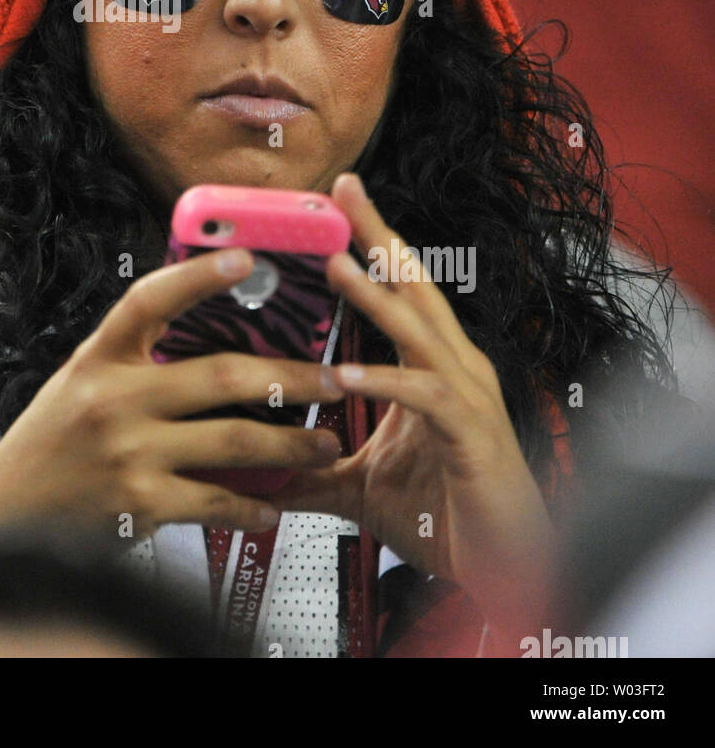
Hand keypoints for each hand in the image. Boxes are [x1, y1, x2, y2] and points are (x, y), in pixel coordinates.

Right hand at [0, 247, 342, 543]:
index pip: (150, 301)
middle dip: (290, 377)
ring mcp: (128, 453)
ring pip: (232, 439)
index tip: (246, 259)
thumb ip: (132, 361)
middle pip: (218, 374)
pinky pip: (214, 500)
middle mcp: (113, 399)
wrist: (1, 517)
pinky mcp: (138, 505)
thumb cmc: (49, 445)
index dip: (198, 276)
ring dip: (290, 444)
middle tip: (336, 379)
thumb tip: (205, 335)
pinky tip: (273, 507)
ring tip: (323, 444)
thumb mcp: (79, 384)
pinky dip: (251, 506)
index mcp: (98, 358)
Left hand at [271, 173, 555, 635]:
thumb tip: (261, 468)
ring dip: (377, 297)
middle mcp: (454, 368)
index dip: (371, 246)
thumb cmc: (449, 516)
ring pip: (420, 331)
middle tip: (346, 194)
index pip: (398, 292)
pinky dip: (387, 381)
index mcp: (431, 366)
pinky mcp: (471, 434)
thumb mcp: (361, 487)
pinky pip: (425, 396)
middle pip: (415, 288)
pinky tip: (348, 374)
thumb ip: (313, 470)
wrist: (505, 571)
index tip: (337, 205)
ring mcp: (467, 396)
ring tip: (337, 265)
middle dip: (379, 237)